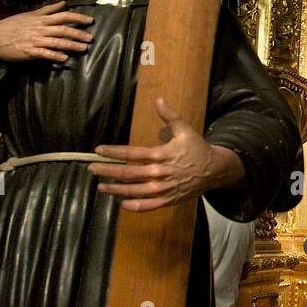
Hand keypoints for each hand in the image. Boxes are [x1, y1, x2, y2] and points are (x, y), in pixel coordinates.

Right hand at [0, 1, 93, 72]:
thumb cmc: (13, 25)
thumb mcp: (30, 15)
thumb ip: (48, 10)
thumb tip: (64, 3)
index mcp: (40, 19)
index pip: (63, 16)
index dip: (78, 18)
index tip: (90, 21)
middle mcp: (39, 28)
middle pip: (63, 29)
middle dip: (78, 33)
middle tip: (91, 38)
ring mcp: (34, 40)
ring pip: (56, 42)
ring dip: (71, 45)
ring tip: (83, 49)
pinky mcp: (29, 52)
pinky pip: (45, 54)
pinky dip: (55, 56)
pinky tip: (65, 58)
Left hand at [89, 97, 244, 212]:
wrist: (215, 170)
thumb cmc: (197, 148)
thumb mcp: (185, 129)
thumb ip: (170, 116)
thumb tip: (158, 100)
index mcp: (163, 154)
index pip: (133, 153)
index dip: (114, 152)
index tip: (99, 151)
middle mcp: (161, 172)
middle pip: (130, 173)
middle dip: (108, 171)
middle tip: (92, 169)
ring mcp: (165, 188)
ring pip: (136, 191)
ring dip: (116, 190)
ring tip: (101, 187)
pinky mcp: (169, 199)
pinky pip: (149, 206)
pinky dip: (135, 206)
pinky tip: (122, 203)